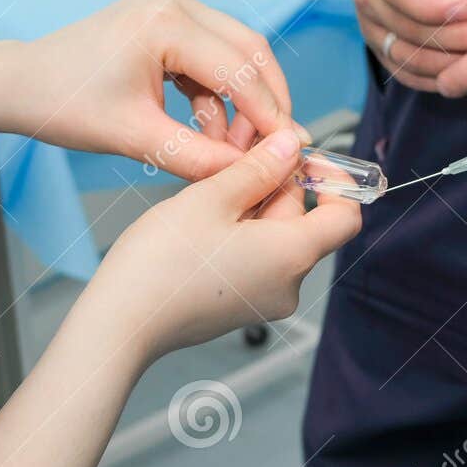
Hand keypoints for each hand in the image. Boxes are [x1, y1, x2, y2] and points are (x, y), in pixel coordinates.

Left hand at [6, 0, 304, 179]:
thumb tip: (252, 172)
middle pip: (251, 52)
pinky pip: (214, 56)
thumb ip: (199, 157)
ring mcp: (172, 4)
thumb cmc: (66, 106)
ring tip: (232, 149)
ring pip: (237, 54)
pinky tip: (209, 131)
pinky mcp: (169, 17)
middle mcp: (173, 0)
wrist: (24, 85)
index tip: (289, 155)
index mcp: (163, 22)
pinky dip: (219, 95)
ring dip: (243, 103)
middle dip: (266, 106)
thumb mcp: (135, 138)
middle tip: (274, 152)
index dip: (270, 117)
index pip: (240, 71)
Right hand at [91, 130, 361, 359]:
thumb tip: (292, 145)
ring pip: (275, 237)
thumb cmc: (161, 264)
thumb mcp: (212, 197)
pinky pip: (256, 258)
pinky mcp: (241, 304)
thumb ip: (260, 168)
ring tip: (211, 190)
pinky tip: (203, 220)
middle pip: (304, 221)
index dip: (332, 180)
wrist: (121, 322)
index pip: (346, 216)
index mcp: (292, 256)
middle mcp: (288, 284)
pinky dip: (240, 232)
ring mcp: (264, 298)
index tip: (303, 157)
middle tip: (236, 158)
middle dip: (277, 185)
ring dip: (253, 206)